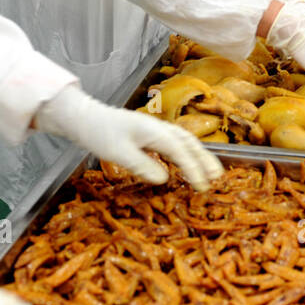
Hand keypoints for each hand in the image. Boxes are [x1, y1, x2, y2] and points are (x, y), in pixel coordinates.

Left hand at [36, 86, 222, 190]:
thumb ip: (143, 165)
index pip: (181, 152)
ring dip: (200, 156)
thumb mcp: (118, 153)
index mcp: (154, 132)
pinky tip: (187, 164)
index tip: (202, 186)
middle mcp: (160, 129)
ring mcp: (156, 130)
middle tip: (219, 178)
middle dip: (206, 160)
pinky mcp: (150, 135)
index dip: (194, 169)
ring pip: (185, 142)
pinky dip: (187, 154)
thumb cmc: (100, 133)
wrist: (85, 118)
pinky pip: (176, 144)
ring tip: (212, 172)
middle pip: (190, 143)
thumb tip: (165, 179)